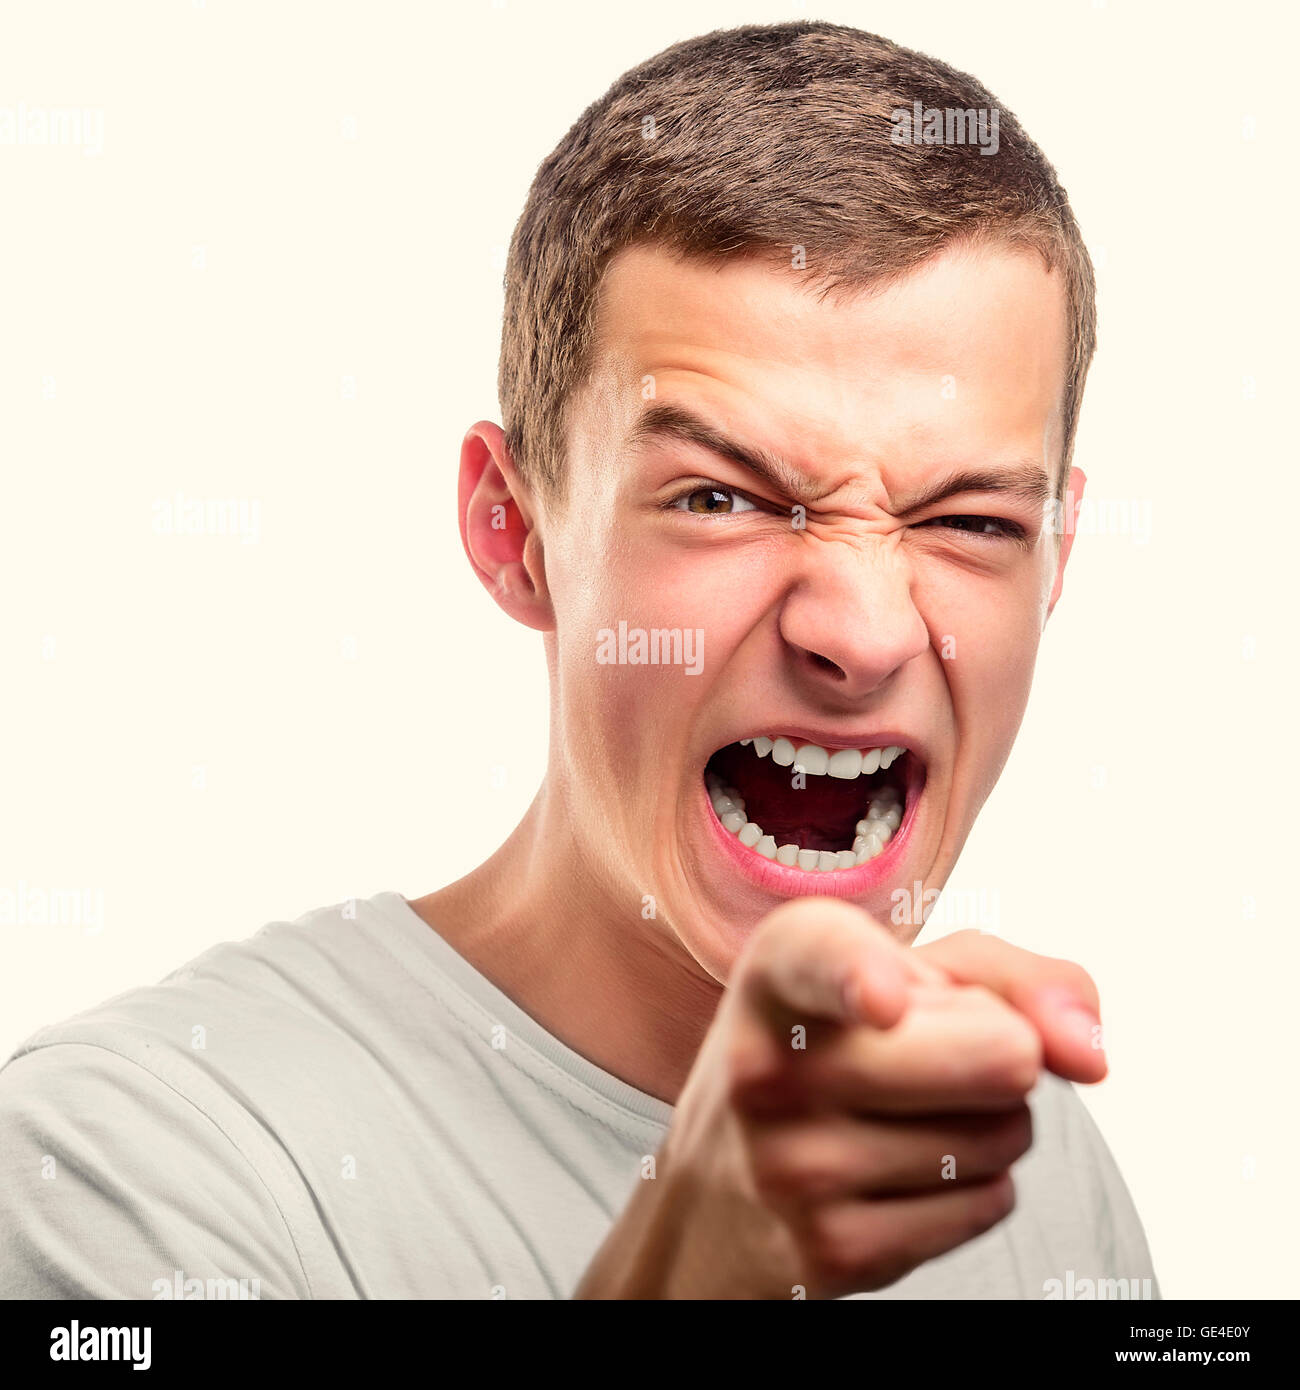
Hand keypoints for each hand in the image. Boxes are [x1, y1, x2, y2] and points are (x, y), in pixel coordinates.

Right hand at [575, 900, 1103, 1298]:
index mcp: (778, 971)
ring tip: (903, 1113)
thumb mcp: (898, 976)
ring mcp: (793, 1167)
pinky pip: (990, 1202)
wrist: (720, 1186)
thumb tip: (1089, 1052)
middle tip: (932, 1053)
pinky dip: (972, 1184)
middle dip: (1006, 1052)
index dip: (860, 974)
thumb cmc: (834, 1051)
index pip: (816, 957)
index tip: (887, 999)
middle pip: (999, 1055)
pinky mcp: (833, 1251)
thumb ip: (1010, 977)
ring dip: (987, 1121)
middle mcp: (769, 1065)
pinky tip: (899, 1172)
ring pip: (1004, 1133)